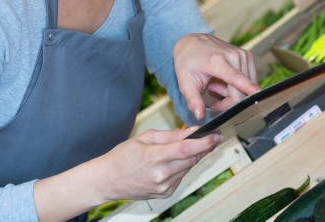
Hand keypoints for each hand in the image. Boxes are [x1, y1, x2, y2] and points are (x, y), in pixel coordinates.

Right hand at [100, 128, 220, 199]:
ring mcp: (163, 187)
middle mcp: (161, 175)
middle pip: (192, 159)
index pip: (186, 149)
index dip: (204, 143)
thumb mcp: (144, 138)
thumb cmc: (122, 157)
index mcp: (154, 158)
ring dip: (191, 157)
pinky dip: (181, 167)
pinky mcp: (165, 194)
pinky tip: (172, 162)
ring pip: (188, 168)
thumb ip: (170, 135)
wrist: (108, 180)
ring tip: (185, 148)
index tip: (216, 136)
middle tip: (210, 138)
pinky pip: (180, 177)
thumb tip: (192, 131)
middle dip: (203, 148)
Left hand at [174, 33, 258, 120]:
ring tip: (216, 83)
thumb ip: (193, 100)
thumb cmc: (188, 62)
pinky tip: (225, 80)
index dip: (248, 88)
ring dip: (232, 92)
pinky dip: (238, 85)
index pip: (237, 78)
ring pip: (246, 88)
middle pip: (241, 91)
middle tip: (211, 92)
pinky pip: (248, 81)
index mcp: (217, 61)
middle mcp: (233, 56)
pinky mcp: (247, 56)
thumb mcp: (185, 82)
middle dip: (227, 100)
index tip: (258, 94)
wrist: (192, 43)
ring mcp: (242, 54)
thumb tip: (199, 115)